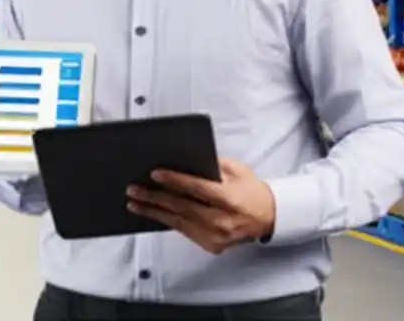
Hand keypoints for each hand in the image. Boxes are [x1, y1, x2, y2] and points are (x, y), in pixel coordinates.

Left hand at [126, 158, 275, 254]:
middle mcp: (223, 220)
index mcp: (230, 199)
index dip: (174, 181)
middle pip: (182, 207)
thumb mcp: (237, 170)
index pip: (197, 188)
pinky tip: (152, 213)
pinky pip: (184, 231)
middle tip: (134, 189)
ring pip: (178, 222)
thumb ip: (213, 163)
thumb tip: (183, 158)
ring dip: (153, 212)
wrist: (269, 217)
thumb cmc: (251, 191)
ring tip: (134, 203)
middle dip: (154, 197)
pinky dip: (166, 221)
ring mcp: (217, 236)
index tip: (154, 174)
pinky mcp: (212, 245)